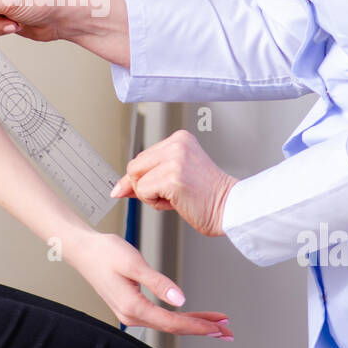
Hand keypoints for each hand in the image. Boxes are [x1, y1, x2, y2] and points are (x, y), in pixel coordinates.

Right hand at [71, 231, 231, 337]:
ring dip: (194, 323)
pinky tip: (192, 315)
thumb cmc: (105, 252)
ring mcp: (131, 313)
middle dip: (202, 329)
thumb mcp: (134, 263)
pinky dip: (180, 317)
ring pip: (169, 323)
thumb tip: (180, 301)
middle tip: (227, 331)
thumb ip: (158, 283)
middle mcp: (131, 316)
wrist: (82, 249)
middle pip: (173, 327)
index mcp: (133, 307)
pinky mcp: (132, 306)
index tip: (218, 328)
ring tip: (217, 323)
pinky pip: (161, 317)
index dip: (198, 326)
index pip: (172, 323)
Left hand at [110, 130, 238, 237]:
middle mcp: (176, 144)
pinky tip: (177, 201)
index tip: (162, 189)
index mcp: (179, 139)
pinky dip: (155, 203)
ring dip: (150, 195)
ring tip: (176, 196)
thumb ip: (146, 178)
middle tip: (173, 193)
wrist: (230, 208)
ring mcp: (174, 159)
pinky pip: (143, 192)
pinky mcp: (172, 177)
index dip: (145, 179)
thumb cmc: (206, 196)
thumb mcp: (173, 178)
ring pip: (136, 179)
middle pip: (134, 167)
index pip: (141, 158)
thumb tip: (117, 189)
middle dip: (146, 186)